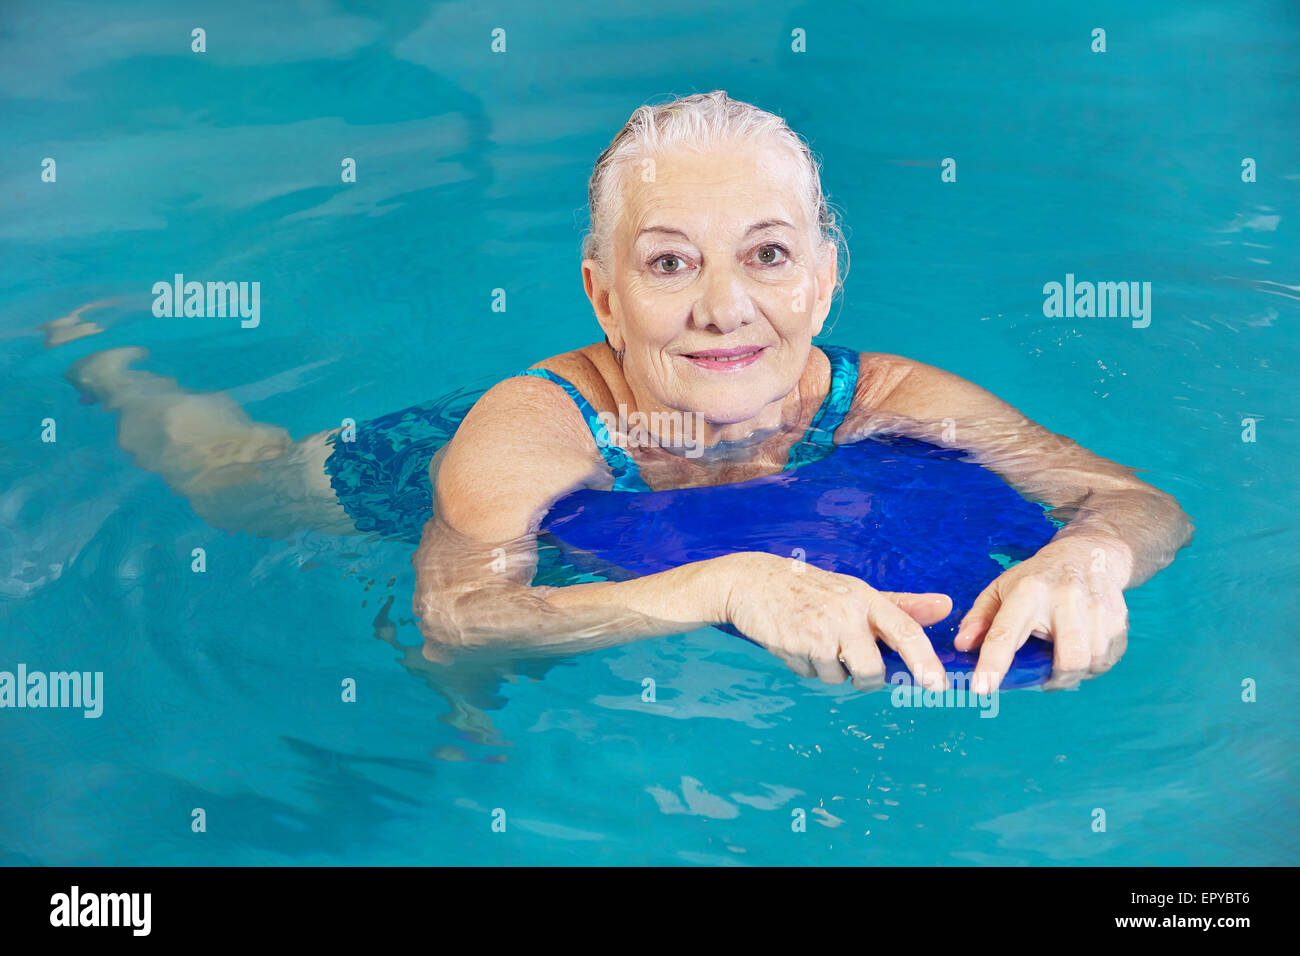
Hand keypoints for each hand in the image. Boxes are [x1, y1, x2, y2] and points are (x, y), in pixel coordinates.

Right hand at [720, 552, 952, 689]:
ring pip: (839, 678)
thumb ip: (900, 604)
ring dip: (828, 670)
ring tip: (812, 641)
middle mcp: (846, 612)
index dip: (923, 660)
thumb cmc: (810, 588)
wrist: (752, 581)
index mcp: (866, 597)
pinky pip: (811, 675)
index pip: (905, 630)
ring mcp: (820, 628)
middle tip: (849, 662)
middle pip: (872, 671)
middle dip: (864, 679)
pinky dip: (805, 666)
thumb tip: (946, 605)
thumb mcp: (855, 591)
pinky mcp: (795, 643)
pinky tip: (794, 642)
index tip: (936, 686)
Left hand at [954, 536, 1132, 691]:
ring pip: (1092, 663)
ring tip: (1064, 658)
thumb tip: (962, 646)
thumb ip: (979, 618)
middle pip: (1068, 660)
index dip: (993, 664)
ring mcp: (1096, 608)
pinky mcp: (1118, 618)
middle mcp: (1065, 599)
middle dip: (1057, 680)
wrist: (1090, 554)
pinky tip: (1084, 649)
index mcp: (1028, 592)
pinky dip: (1095, 664)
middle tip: (1046, 678)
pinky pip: (1109, 659)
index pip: (1006, 633)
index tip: (981, 689)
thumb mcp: (1001, 589)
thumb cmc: (1037, 578)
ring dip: (1077, 673)